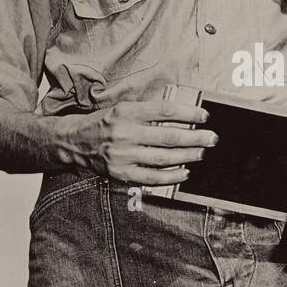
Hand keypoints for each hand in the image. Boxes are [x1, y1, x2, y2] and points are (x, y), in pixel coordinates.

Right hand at [53, 95, 216, 184]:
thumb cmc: (105, 123)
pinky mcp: (121, 173)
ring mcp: (123, 155)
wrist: (75, 141)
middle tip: (211, 138)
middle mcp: (124, 132)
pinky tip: (184, 172)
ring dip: (187, 156)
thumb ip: (149, 111)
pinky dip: (171, 176)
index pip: (164, 111)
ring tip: (201, 153)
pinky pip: (152, 177)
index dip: (188, 113)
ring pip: (163, 158)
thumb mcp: (124, 108)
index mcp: (126, 112)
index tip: (205, 115)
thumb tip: (183, 113)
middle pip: (168, 136)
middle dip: (195, 138)